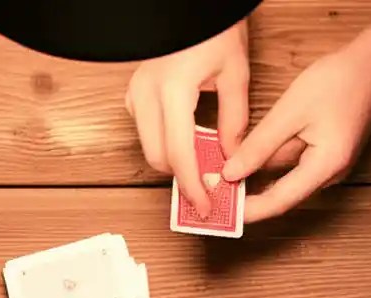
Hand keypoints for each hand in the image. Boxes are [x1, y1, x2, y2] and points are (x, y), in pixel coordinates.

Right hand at [126, 20, 249, 217]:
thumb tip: (231, 159)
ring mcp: (136, 92)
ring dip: (175, 161)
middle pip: (159, 157)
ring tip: (203, 165)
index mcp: (173, 90)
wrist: (191, 8)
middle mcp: (146, 93)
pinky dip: (166, 142)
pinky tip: (189, 140)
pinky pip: (145, 130)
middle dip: (183, 177)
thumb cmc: (213, 28)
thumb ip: (234, 122)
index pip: (180, 154)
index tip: (207, 205)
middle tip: (209, 188)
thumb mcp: (235, 74)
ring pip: (150, 147)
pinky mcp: (134, 91)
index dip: (193, 186)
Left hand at [223, 48, 370, 222]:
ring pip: (284, 178)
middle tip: (214, 192)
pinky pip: (292, 166)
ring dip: (255, 177)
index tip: (221, 211)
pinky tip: (245, 156)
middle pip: (282, 194)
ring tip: (220, 174)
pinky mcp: (325, 155)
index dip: (248, 210)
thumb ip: (259, 146)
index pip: (280, 201)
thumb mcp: (290, 111)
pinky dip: (267, 164)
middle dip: (247, 196)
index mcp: (327, 166)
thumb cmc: (338, 81)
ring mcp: (329, 166)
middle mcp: (331, 174)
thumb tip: (231, 173)